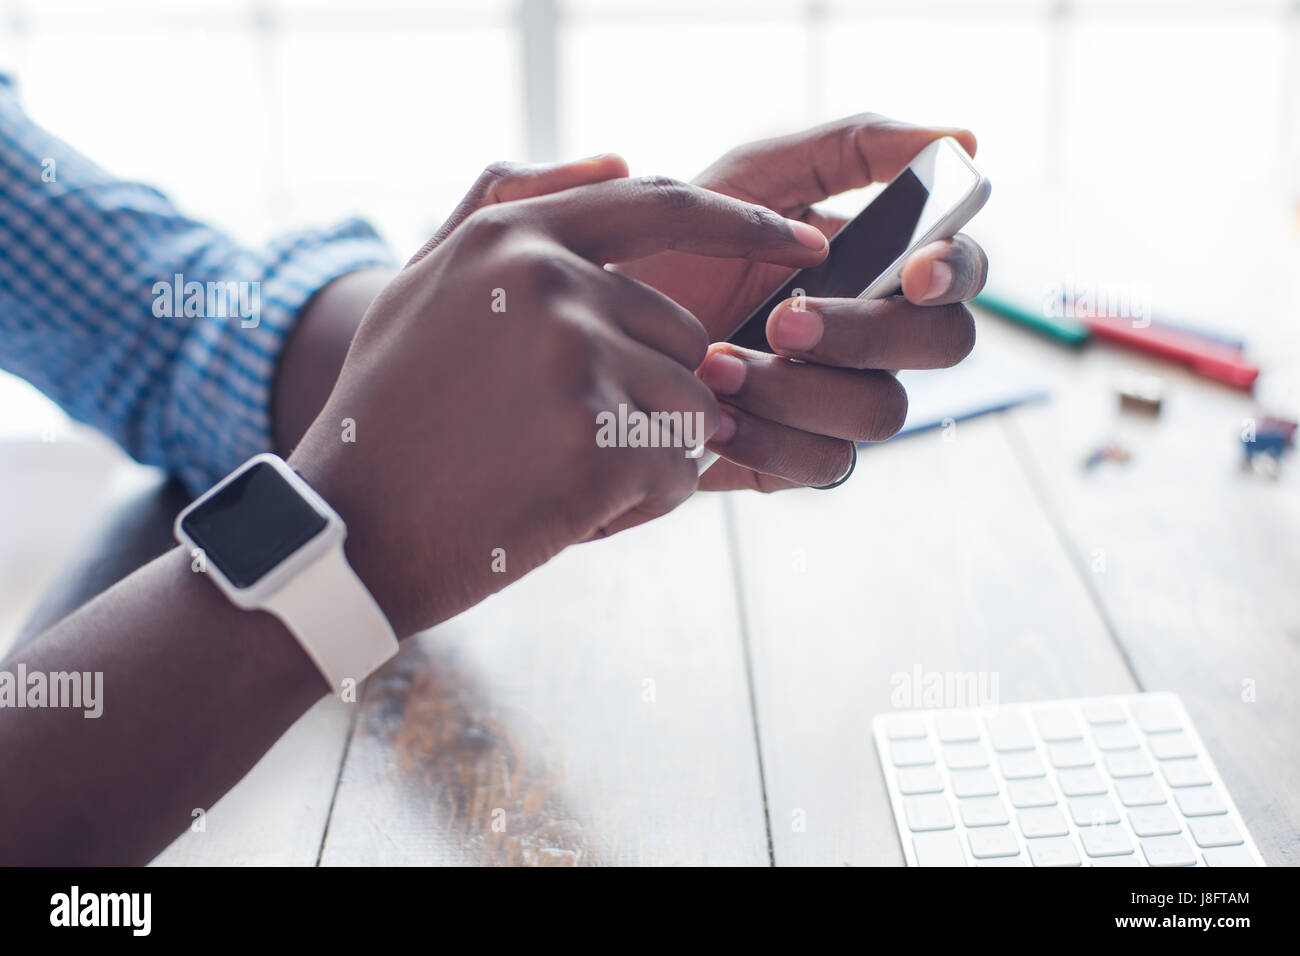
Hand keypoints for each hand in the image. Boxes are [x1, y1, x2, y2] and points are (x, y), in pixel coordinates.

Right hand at [288, 163, 829, 636]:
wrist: (350, 530)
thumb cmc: (392, 410)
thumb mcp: (425, 283)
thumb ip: (509, 202)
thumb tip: (618, 155)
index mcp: (516, 236)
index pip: (667, 204)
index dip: (748, 227)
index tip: (808, 245)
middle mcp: (552, 282)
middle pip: (686, 335)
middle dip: (650, 393)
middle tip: (556, 438)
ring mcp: (577, 359)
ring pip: (692, 406)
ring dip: (645, 449)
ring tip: (551, 470)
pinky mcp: (599, 441)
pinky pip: (679, 470)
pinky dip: (638, 499)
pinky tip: (560, 507)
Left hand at [618, 114, 988, 490]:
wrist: (597, 330)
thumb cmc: (677, 246)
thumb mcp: (751, 177)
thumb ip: (852, 146)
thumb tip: (965, 142)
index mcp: (876, 266)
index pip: (958, 271)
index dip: (953, 271)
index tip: (911, 271)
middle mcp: (873, 338)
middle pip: (942, 347)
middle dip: (866, 334)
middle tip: (782, 322)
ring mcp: (840, 401)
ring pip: (883, 412)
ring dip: (800, 389)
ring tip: (715, 366)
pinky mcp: (800, 458)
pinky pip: (825, 463)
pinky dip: (769, 440)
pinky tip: (714, 418)